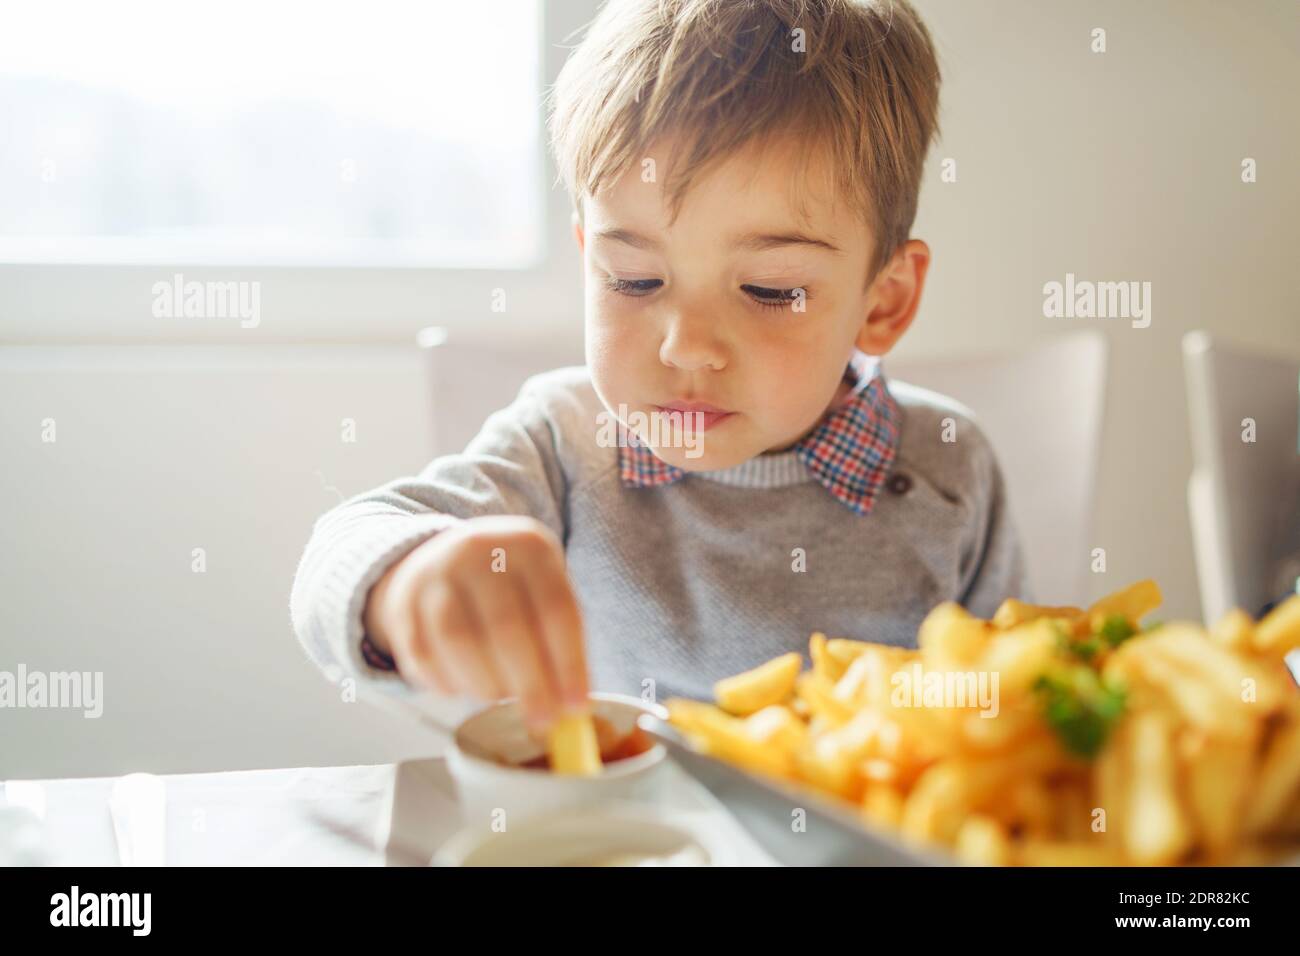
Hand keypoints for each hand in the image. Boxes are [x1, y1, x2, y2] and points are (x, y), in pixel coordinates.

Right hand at [363, 515, 589, 729]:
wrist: (448, 560)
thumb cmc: (511, 590)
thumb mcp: (543, 595)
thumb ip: (559, 645)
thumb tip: (571, 708)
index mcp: (529, 545)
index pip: (556, 609)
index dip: (569, 663)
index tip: (576, 706)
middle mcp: (481, 549)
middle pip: (507, 626)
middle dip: (529, 684)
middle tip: (542, 721)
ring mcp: (437, 571)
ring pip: (459, 640)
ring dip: (485, 684)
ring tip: (499, 697)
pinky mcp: (404, 600)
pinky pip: (423, 653)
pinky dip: (446, 682)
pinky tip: (463, 689)